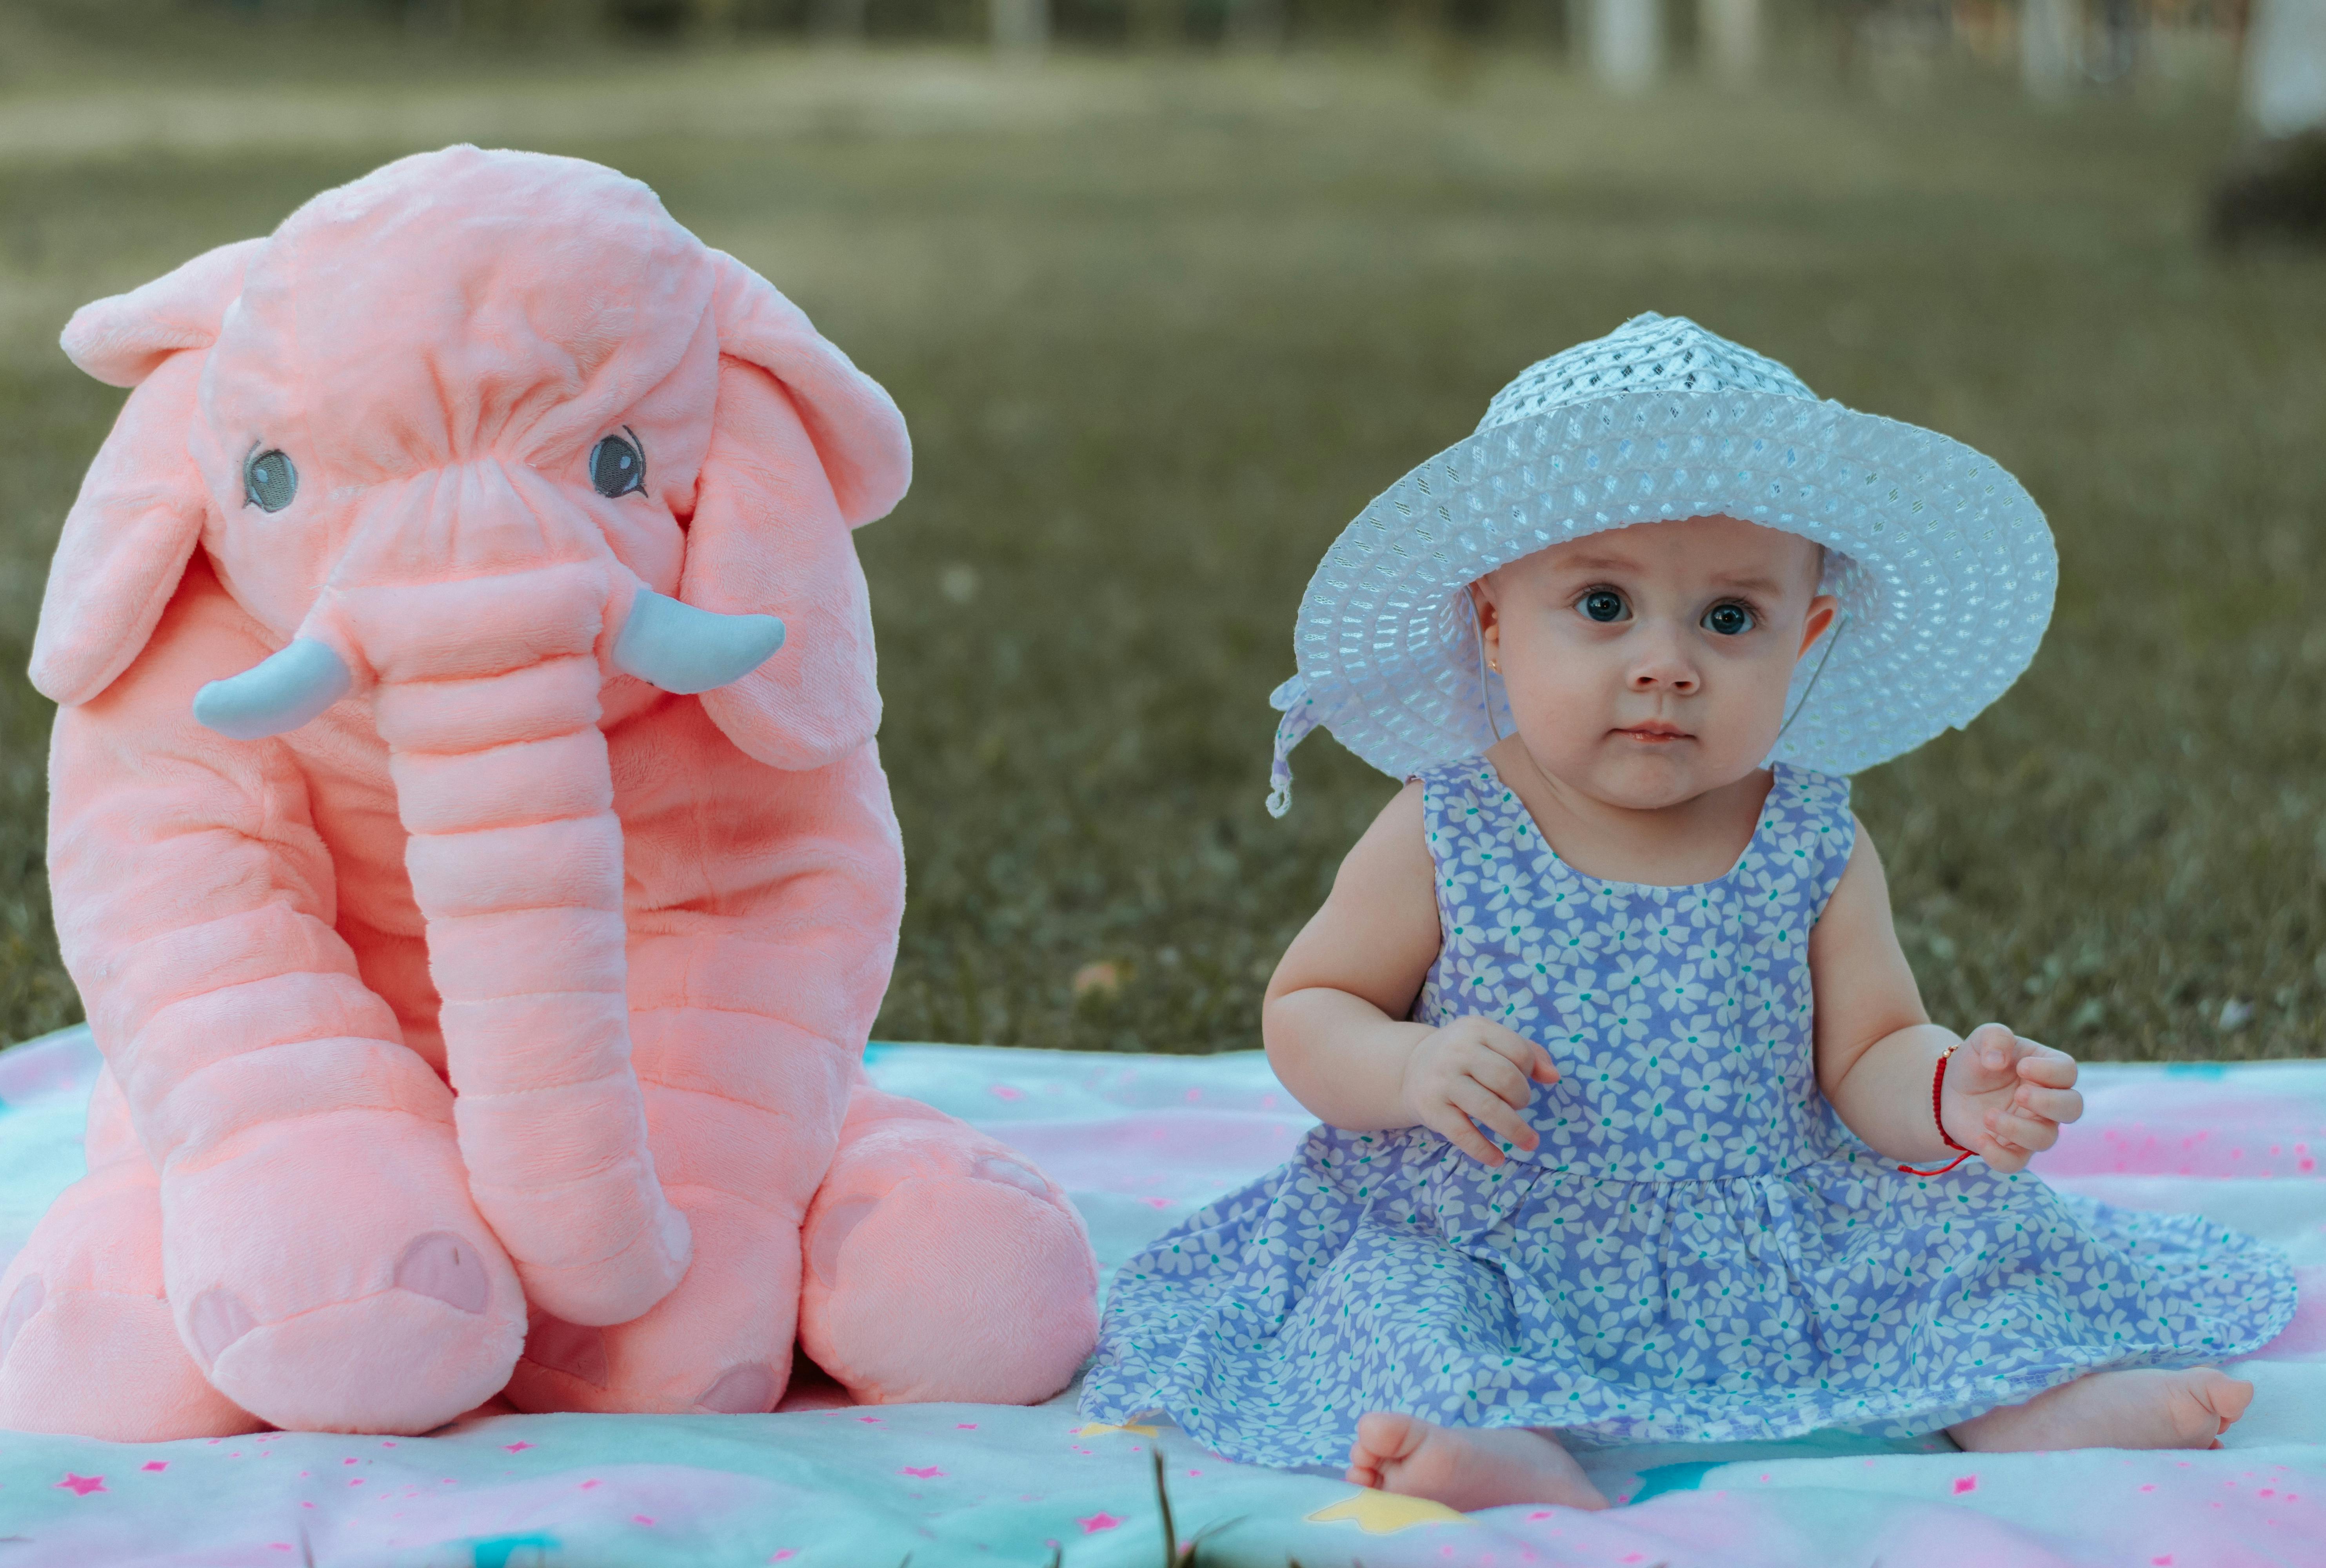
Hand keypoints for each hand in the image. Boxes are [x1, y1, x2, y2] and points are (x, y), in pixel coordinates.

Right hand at [1399, 1017, 1559, 1165]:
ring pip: (1489, 1109)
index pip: (1519, 1052)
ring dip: (1515, 1129)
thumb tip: (1554, 1077)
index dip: (1530, 1070)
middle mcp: (1456, 1051)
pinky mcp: (1432, 1109)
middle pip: (1506, 1079)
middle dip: (1522, 1098)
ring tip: (1529, 1142)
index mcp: (1476, 1029)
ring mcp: (1442, 1081)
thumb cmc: (1464, 1056)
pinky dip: (1484, 1151)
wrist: (1410, 1069)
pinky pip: (1464, 1135)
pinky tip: (1498, 1159)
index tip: (1524, 1079)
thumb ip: (1528, 1053)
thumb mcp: (1491, 1041)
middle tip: (1519, 1104)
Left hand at [1941, 1022, 2083, 1174]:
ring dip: (2018, 1129)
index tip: (2021, 1067)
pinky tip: (1981, 1138)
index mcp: (2047, 1070)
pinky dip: (1999, 1155)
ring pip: (2045, 1139)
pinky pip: (2016, 1163)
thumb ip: (1995, 1037)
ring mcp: (2032, 1127)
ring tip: (1988, 1116)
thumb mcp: (1982, 1039)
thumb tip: (1998, 1061)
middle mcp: (2047, 1101)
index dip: (2050, 1071)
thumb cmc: (1977, 1062)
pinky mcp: (2011, 1148)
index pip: (2068, 1071)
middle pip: (2072, 1108)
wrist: (1949, 1088)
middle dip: (2049, 1103)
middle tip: (2019, 1094)